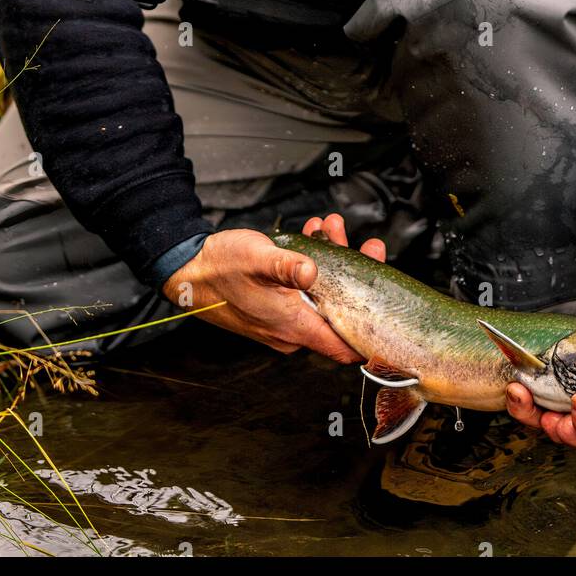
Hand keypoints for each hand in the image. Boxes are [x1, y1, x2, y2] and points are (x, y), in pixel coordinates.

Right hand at [161, 214, 384, 361]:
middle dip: (357, 276)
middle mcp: (289, 329)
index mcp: (291, 324)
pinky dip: (312, 267)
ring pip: (323, 298)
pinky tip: (311, 237)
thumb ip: (286, 265)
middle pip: (339, 313)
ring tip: (332, 228)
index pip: (342, 346)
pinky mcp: (274, 308)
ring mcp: (281, 320)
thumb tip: (313, 271)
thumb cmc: (218, 267)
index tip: (390, 312)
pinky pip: (304, 292)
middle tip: (367, 246)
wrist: (185, 272)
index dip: (370, 335)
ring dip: (333, 262)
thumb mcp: (256, 258)